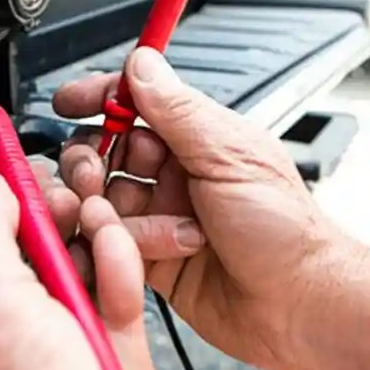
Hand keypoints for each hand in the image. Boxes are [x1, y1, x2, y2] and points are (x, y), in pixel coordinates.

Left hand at [0, 169, 160, 369]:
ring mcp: (61, 331)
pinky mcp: (109, 345)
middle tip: (67, 203)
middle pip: (30, 235)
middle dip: (57, 207)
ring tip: (100, 226)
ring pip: (79, 255)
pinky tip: (119, 263)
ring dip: (97, 230)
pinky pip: (119, 287)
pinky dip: (124, 265)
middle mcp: (10, 317)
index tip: (23, 165)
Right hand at [52, 48, 364, 369]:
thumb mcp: (229, 156)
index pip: (136, 102)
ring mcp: (162, 215)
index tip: (70, 101)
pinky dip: (114, 244)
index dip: (101, 98)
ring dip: (107, 208)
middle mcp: (177, 173)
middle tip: (95, 172)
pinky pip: (110, 244)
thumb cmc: (286, 231)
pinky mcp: (151, 259)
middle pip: (105, 149)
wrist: (299, 305)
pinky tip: (133, 251)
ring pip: (103, 198)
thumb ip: (178, 110)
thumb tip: (141, 63)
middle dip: (90, 158)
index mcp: (199, 138)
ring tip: (125, 221)